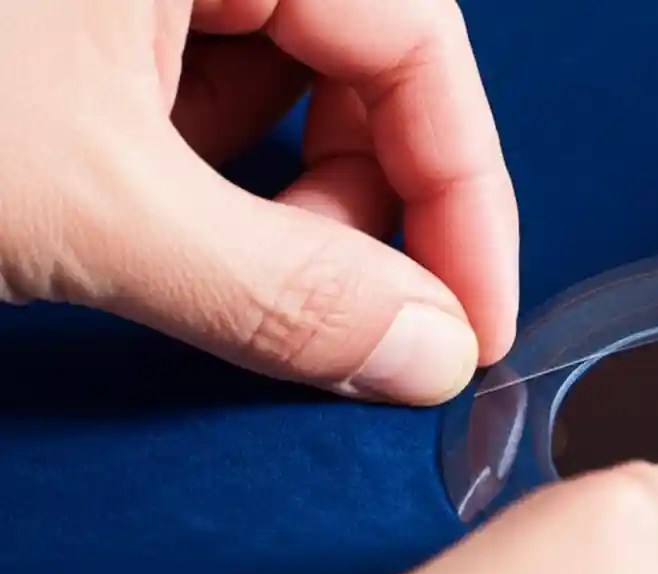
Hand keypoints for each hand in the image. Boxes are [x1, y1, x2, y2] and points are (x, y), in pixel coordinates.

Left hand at [0, 1, 517, 404]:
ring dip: (283, 212)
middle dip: (361, 212)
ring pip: (280, 102)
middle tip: (346, 323)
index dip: (464, 196)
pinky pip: (196, 111)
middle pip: (362, 75)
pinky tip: (163, 242)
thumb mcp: (90, 202)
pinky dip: (206, 197)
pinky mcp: (86, 39)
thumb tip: (428, 350)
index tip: (473, 319)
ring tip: (224, 280)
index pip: (419, 45)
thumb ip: (277, 287)